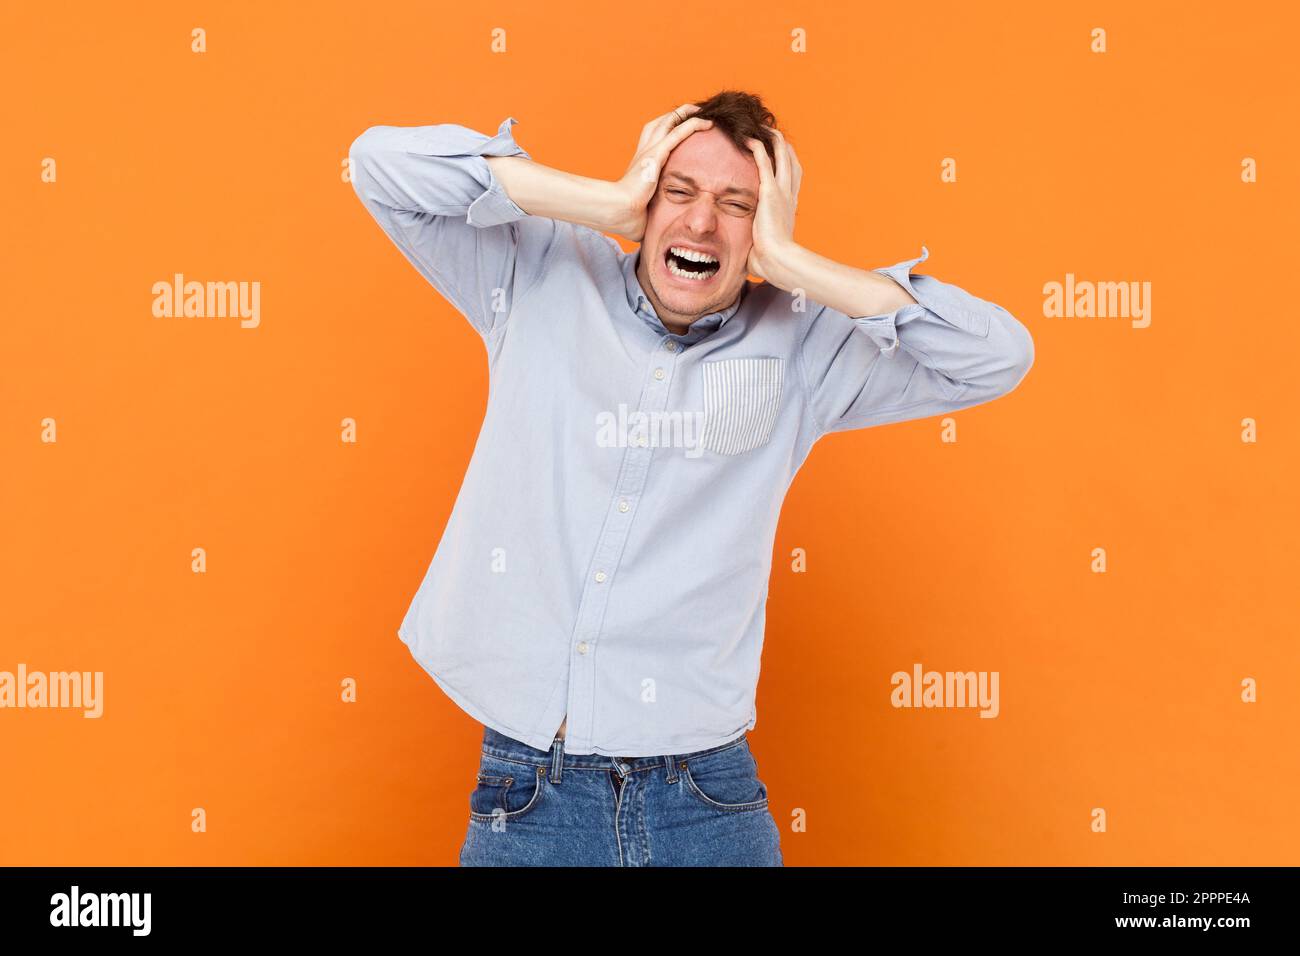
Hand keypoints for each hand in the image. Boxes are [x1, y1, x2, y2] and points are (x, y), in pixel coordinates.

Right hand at [608, 104, 713, 242]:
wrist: (619, 211)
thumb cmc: (627, 217)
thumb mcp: (643, 212)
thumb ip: (650, 215)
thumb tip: (652, 232)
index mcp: (641, 164)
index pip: (653, 139)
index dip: (666, 131)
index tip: (680, 131)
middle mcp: (644, 152)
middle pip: (659, 124)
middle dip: (676, 115)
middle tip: (691, 112)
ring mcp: (650, 151)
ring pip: (669, 121)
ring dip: (686, 114)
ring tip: (702, 111)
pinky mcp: (657, 154)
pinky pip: (678, 132)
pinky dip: (693, 124)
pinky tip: (707, 122)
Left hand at [743, 128, 801, 285]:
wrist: (778, 261)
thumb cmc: (770, 261)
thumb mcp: (765, 246)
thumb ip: (758, 243)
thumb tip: (748, 255)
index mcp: (789, 207)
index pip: (792, 177)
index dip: (786, 162)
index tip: (778, 153)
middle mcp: (789, 195)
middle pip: (791, 161)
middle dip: (782, 145)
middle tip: (770, 132)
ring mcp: (782, 192)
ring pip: (782, 156)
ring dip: (772, 140)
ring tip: (762, 127)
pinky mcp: (770, 192)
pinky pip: (765, 162)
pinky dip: (758, 148)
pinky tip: (749, 138)